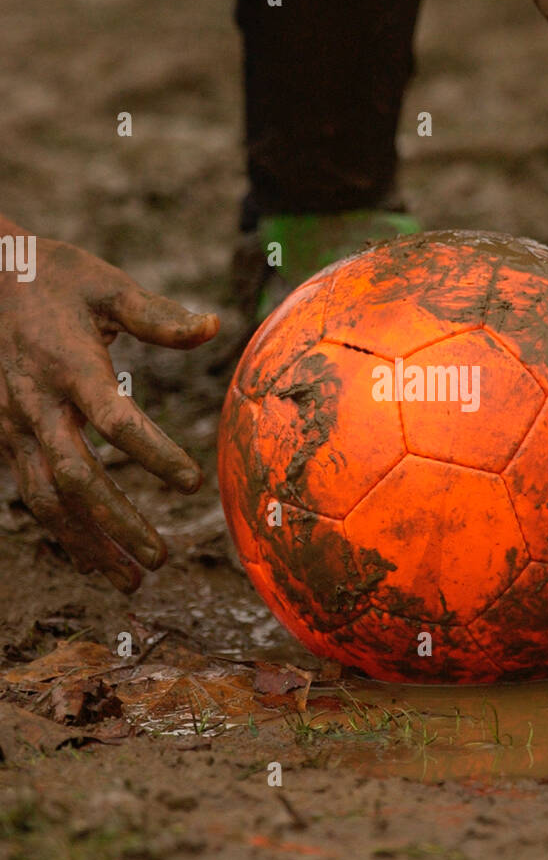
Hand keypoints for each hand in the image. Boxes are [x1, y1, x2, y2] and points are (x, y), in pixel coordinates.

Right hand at [0, 230, 218, 590]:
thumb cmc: (55, 278)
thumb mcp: (106, 286)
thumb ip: (157, 316)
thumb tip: (213, 329)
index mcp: (68, 366)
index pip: (113, 418)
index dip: (153, 452)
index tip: (193, 482)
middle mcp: (35, 403)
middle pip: (74, 477)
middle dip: (116, 522)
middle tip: (161, 559)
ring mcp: (13, 425)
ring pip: (45, 500)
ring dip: (87, 544)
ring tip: (130, 581)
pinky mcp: (3, 437)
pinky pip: (30, 495)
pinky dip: (61, 531)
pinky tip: (91, 560)